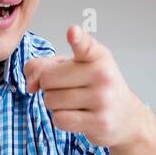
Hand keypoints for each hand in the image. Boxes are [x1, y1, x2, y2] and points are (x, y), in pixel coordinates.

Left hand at [24, 25, 154, 148]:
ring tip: (74, 103)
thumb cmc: (93, 87)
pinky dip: (60, 119)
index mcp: (97, 56)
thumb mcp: (73, 68)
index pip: (85, 45)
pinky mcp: (99, 121)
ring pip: (51, 101)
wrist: (124, 116)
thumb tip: (30, 85)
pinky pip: (60, 119)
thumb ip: (43, 66)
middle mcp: (103, 75)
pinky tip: (77, 116)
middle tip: (68, 89)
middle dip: (49, 87)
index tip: (73, 32)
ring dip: (54, 105)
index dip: (77, 39)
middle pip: (48, 79)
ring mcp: (102, 99)